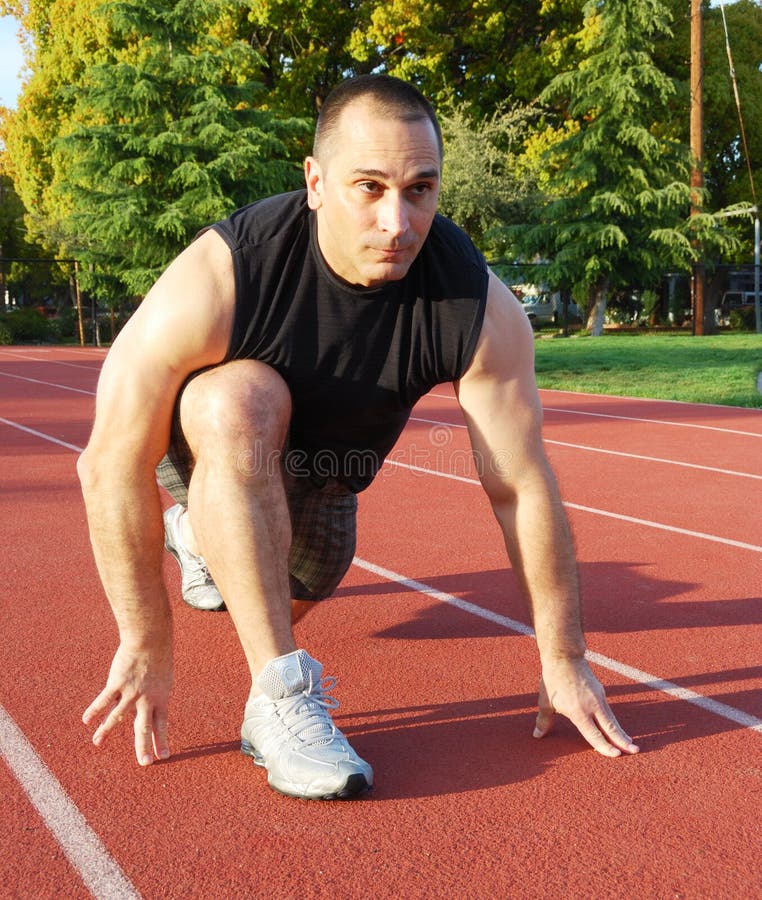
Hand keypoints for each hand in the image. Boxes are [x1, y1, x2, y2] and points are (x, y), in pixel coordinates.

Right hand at [83, 640, 173, 765]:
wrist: (150, 639)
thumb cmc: (158, 657)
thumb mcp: (162, 678)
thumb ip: (152, 695)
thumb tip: (143, 709)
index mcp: (161, 698)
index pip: (162, 724)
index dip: (162, 740)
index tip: (163, 756)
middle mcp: (147, 699)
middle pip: (144, 727)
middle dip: (144, 747)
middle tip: (145, 763)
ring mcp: (131, 692)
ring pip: (117, 717)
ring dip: (106, 732)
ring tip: (97, 743)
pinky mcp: (117, 683)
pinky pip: (103, 700)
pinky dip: (94, 710)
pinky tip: (86, 720)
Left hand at [533, 657, 638, 756]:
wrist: (564, 657)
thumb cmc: (553, 679)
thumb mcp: (545, 702)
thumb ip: (544, 721)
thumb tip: (536, 735)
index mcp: (579, 711)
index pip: (594, 734)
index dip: (605, 747)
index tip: (616, 755)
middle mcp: (592, 706)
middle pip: (610, 728)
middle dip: (622, 741)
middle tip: (635, 752)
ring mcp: (598, 697)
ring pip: (612, 719)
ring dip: (621, 732)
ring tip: (630, 744)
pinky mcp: (600, 691)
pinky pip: (608, 710)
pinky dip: (613, 721)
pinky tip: (616, 728)